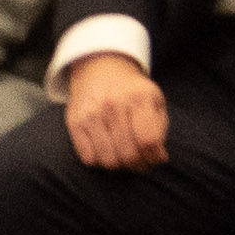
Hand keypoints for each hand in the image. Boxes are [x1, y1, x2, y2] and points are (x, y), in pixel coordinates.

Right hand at [62, 51, 172, 169]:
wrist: (99, 69)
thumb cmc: (132, 92)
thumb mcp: (154, 101)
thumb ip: (159, 130)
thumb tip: (158, 158)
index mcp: (139, 98)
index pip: (149, 141)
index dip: (154, 157)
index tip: (154, 157)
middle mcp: (113, 105)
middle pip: (129, 155)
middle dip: (137, 164)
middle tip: (139, 160)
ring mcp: (92, 114)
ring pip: (108, 160)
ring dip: (119, 165)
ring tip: (123, 155)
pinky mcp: (75, 122)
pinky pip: (88, 158)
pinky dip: (99, 160)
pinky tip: (105, 149)